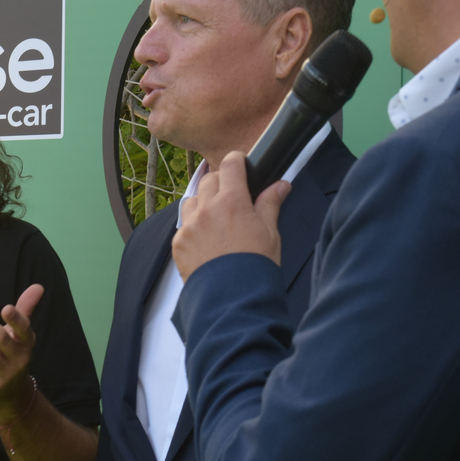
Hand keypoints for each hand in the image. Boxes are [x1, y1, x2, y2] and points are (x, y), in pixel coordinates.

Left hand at [0, 284, 41, 422]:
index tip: (5, 308)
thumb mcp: (21, 335)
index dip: (16, 319)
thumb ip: (26, 309)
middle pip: (1, 340)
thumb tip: (38, 286)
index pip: (24, 330)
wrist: (14, 395)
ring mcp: (5, 373)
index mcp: (26, 343)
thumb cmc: (13, 355)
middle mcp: (18, 358)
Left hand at [173, 151, 289, 280]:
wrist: (233, 299)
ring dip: (203, 202)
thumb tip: (281, 185)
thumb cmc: (255, 267)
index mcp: (232, 202)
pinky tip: (207, 240)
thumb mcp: (270, 233)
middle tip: (232, 196)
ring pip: (193, 200)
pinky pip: (183, 225)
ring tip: (217, 219)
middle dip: (221, 182)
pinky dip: (193, 226)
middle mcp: (207, 209)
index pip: (230, 165)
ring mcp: (189, 226)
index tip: (240, 163)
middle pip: (209, 180)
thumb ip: (270, 204)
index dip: (236, 160)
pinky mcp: (179, 243)